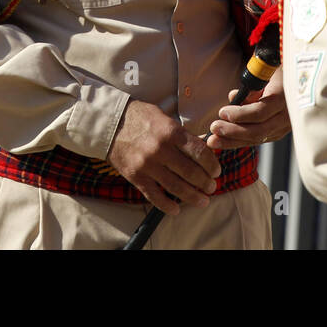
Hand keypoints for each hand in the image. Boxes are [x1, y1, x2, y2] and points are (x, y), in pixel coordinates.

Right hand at [108, 100, 220, 214]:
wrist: (110, 123)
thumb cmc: (140, 117)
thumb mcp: (164, 118)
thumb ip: (181, 134)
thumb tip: (202, 151)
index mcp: (171, 132)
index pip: (200, 152)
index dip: (212, 165)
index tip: (216, 171)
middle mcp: (161, 150)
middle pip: (191, 173)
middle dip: (205, 183)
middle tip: (211, 187)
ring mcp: (148, 165)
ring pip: (176, 187)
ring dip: (193, 197)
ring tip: (203, 200)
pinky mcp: (136, 177)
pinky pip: (154, 196)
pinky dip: (167, 205)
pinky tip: (176, 209)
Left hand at [207, 67, 288, 150]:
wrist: (301, 79)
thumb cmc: (280, 70)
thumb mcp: (266, 72)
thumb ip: (251, 86)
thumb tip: (233, 97)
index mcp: (284, 96)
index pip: (260, 112)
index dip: (240, 115)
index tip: (222, 112)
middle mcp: (287, 115)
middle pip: (259, 130)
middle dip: (233, 132)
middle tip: (214, 128)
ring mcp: (285, 126)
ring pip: (259, 139)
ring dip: (233, 141)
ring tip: (214, 140)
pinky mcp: (280, 132)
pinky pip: (260, 139)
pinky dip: (241, 140)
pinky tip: (225, 140)